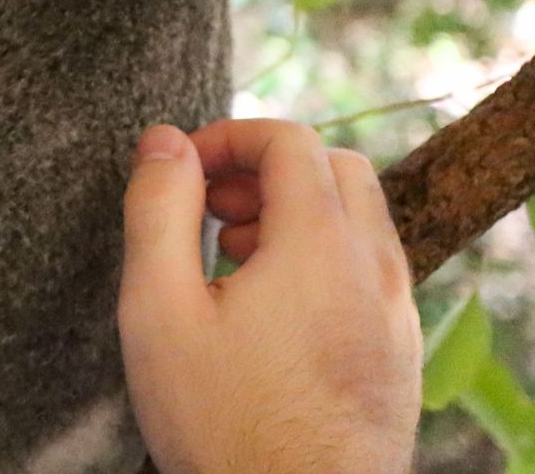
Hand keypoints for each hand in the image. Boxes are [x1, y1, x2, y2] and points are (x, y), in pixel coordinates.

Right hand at [118, 117, 421, 473]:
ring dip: (298, 214)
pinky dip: (325, 259)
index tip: (183, 174)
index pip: (290, 140)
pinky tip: (271, 313)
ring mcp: (397, 316)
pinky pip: (372, 272)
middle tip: (213, 212)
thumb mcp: (158, 308)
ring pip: (361, 221)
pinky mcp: (400, 357)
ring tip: (234, 264)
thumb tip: (164, 140)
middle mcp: (375, 271)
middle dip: (268, 170)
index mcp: (320, 247)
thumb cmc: (223, 422)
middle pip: (337, 169)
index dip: (228, 136)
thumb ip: (158, 210)